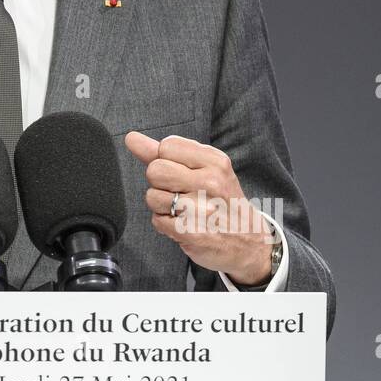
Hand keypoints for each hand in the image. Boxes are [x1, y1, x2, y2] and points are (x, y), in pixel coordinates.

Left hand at [124, 132, 273, 284]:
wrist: (249, 243)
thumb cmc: (222, 201)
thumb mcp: (206, 169)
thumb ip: (165, 152)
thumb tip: (131, 138)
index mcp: (215, 162)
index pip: (166, 146)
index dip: (166, 160)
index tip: (182, 172)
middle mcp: (211, 183)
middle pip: (155, 171)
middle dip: (160, 183)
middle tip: (180, 192)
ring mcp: (201, 209)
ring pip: (152, 197)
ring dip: (162, 206)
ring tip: (184, 210)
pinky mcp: (191, 233)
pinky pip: (157, 221)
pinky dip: (166, 224)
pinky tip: (184, 224)